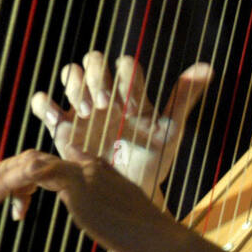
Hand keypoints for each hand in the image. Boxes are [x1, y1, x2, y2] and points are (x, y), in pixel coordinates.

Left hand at [0, 145, 180, 251]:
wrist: (162, 239)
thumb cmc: (145, 237)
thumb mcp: (119, 218)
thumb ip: (100, 208)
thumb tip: (86, 210)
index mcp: (98, 171)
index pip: (53, 161)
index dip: (24, 172)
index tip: (3, 188)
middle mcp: (89, 166)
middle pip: (36, 157)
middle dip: (4, 168)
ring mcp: (83, 174)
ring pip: (31, 162)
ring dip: (2, 174)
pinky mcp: (77, 186)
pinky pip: (34, 173)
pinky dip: (10, 181)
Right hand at [29, 52, 212, 200]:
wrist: (130, 191)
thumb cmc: (155, 159)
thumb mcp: (170, 129)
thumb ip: (184, 98)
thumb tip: (208, 68)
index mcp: (132, 92)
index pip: (125, 63)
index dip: (126, 78)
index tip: (133, 106)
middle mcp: (107, 94)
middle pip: (93, 60)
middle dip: (98, 77)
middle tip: (106, 106)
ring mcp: (83, 108)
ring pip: (69, 73)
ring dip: (76, 86)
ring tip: (88, 112)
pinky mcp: (62, 126)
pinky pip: (42, 102)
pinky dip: (46, 104)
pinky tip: (61, 120)